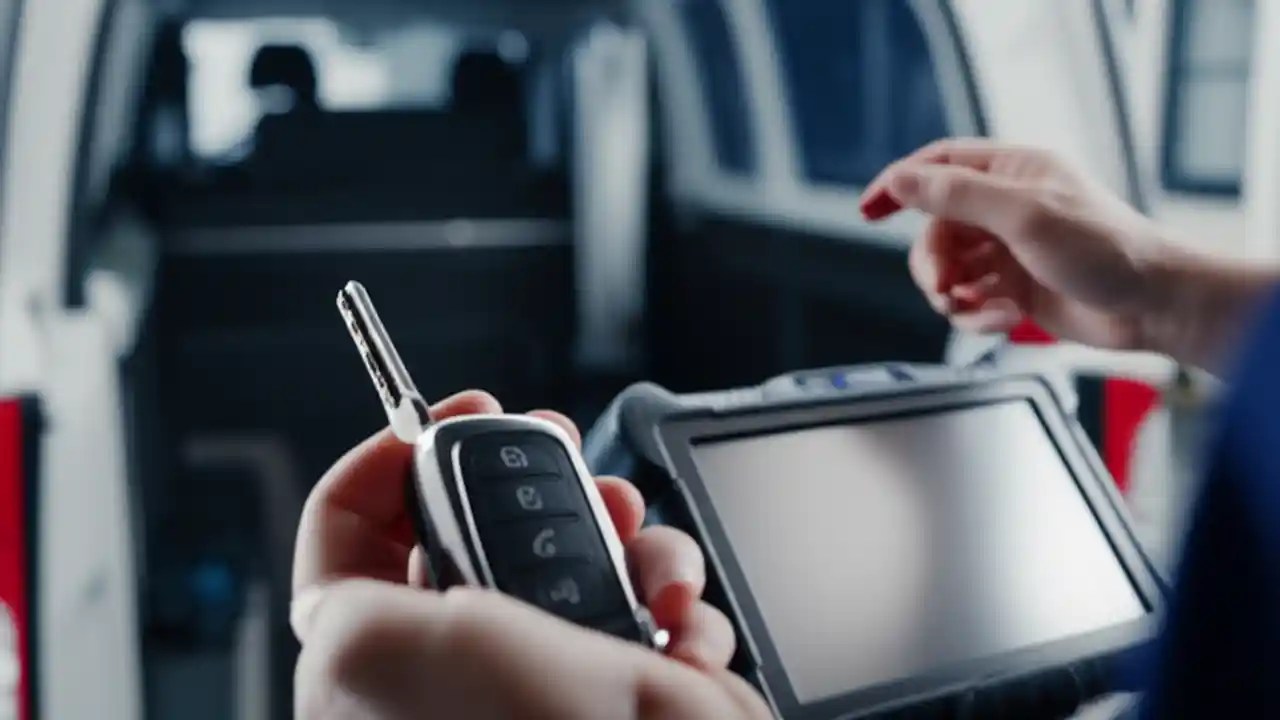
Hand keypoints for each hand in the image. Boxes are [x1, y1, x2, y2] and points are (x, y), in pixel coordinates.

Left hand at [291, 390, 770, 718]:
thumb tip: (351, 541)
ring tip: (633, 532)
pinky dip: (667, 587)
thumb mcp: (377, 647)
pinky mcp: (621, 671)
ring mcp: (542, 669)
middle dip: (519, 474)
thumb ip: (335, 585)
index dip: (380, 471)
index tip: (436, 425)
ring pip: (566, 547)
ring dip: (613, 526)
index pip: (343, 552)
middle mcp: (453, 669)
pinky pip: (641, 591)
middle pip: (468, 527)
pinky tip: (672, 614)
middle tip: (553, 440)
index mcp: (374, 670)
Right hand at [859, 139, 1166, 349]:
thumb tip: (900, 180)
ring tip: (972, 308)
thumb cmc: (1105, 250)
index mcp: (1012, 172)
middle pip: (936, 227)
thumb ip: (956, 196)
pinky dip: (977, 315)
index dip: (900, 183)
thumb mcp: (1023, 215)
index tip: (868, 209)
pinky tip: (1002, 320)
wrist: (1153, 307)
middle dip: (932, 261)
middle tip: (942, 287)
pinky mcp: (1016, 288)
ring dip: (952, 293)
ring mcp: (1011, 249)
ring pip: (949, 268)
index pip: (939, 165)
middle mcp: (1008, 207)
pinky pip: (971, 300)